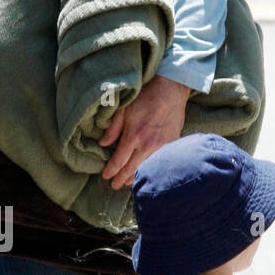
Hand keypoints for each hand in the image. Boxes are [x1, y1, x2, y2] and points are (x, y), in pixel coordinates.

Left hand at [99, 75, 190, 189]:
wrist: (171, 89)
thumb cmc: (145, 96)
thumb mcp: (123, 109)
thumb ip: (112, 129)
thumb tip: (102, 144)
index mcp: (133, 136)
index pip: (118, 161)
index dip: (110, 171)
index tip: (105, 176)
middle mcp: (147, 145)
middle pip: (131, 169)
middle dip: (121, 179)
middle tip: (114, 185)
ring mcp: (162, 146)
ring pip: (146, 168)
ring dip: (136, 177)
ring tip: (127, 182)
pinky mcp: (172, 144)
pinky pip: (160, 162)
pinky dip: (151, 169)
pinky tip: (146, 172)